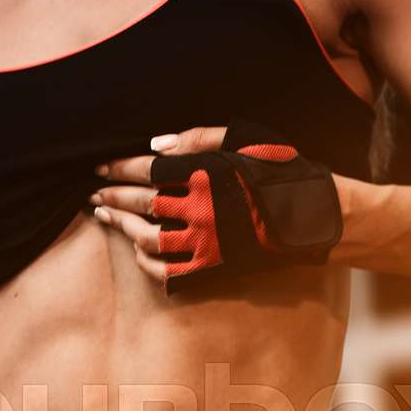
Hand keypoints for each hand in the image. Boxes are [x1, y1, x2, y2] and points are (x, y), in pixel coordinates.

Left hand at [90, 118, 342, 295]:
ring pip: (147, 237)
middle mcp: (200, 209)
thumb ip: (199, 139)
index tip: (101, 167)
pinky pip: (167, 270)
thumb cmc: (284, 172)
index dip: (120, 168)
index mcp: (205, 173)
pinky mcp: (213, 268)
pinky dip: (145, 261)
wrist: (317, 219)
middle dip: (113, 194)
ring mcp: (205, 242)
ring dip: (121, 225)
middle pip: (142, 202)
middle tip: (94, 192)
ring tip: (105, 215)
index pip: (148, 169)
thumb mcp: (247, 140)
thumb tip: (156, 145)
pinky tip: (135, 249)